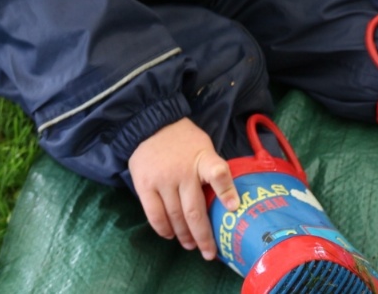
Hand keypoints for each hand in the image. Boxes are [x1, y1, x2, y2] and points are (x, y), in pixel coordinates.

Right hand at [128, 118, 239, 260]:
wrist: (150, 124)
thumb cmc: (183, 140)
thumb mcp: (204, 147)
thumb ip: (212, 170)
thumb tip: (227, 200)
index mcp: (202, 159)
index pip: (218, 173)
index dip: (226, 191)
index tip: (232, 208)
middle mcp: (182, 172)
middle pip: (194, 211)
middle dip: (203, 236)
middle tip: (209, 253)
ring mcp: (162, 180)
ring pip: (175, 217)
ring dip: (184, 235)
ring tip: (191, 245)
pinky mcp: (144, 186)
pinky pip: (154, 215)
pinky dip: (163, 229)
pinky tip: (170, 235)